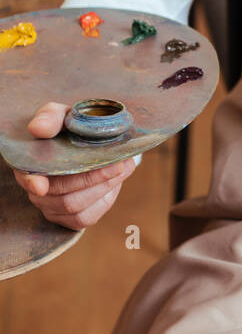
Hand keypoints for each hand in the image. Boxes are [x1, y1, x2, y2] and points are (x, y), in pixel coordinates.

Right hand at [13, 102, 136, 230]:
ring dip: (103, 188)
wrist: (89, 141)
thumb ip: (50, 118)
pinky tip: (116, 181)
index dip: (32, 183)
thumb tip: (38, 128)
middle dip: (91, 180)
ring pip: (75, 208)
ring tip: (123, 167)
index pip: (27, 178)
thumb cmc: (70, 128)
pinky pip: (87, 217)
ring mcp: (52, 207)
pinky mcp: (71, 218)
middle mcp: (37, 190)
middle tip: (116, 163)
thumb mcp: (61, 115)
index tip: (41, 186)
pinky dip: (105, 200)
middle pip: (60, 195)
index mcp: (29, 164)